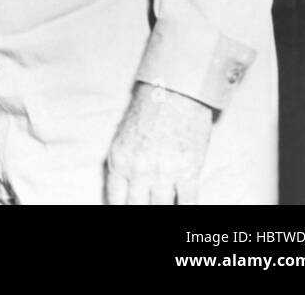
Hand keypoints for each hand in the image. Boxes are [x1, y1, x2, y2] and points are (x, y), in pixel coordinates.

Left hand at [105, 82, 213, 203]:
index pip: (116, 200)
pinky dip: (186, 210)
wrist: (173, 91)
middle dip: (142, 211)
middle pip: (138, 207)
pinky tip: (185, 211)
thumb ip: (123, 165)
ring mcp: (164, 172)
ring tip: (164, 208)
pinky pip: (188, 202)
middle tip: (147, 208)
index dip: (121, 211)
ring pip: (162, 208)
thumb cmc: (148, 111)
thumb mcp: (122, 138)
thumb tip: (126, 191)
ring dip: (163, 210)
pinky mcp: (188, 170)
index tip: (126, 212)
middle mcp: (139, 169)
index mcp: (119, 160)